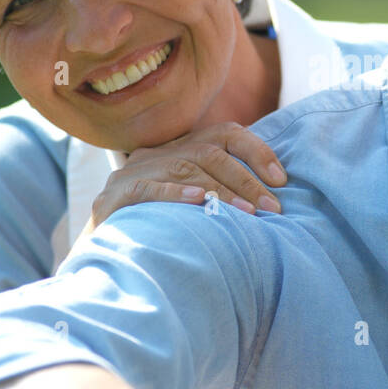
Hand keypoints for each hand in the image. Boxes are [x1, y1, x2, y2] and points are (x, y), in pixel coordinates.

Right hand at [83, 122, 286, 237]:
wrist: (105, 255)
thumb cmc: (160, 231)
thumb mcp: (194, 207)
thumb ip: (224, 195)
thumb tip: (275, 202)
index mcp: (179, 150)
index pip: (225, 133)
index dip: (257, 150)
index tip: (282, 180)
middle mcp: (157, 153)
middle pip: (209, 152)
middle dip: (246, 180)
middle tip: (273, 208)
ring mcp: (133, 172)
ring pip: (185, 167)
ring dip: (221, 191)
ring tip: (247, 213)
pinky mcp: (115, 195)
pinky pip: (147, 187)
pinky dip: (175, 193)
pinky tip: (199, 203)